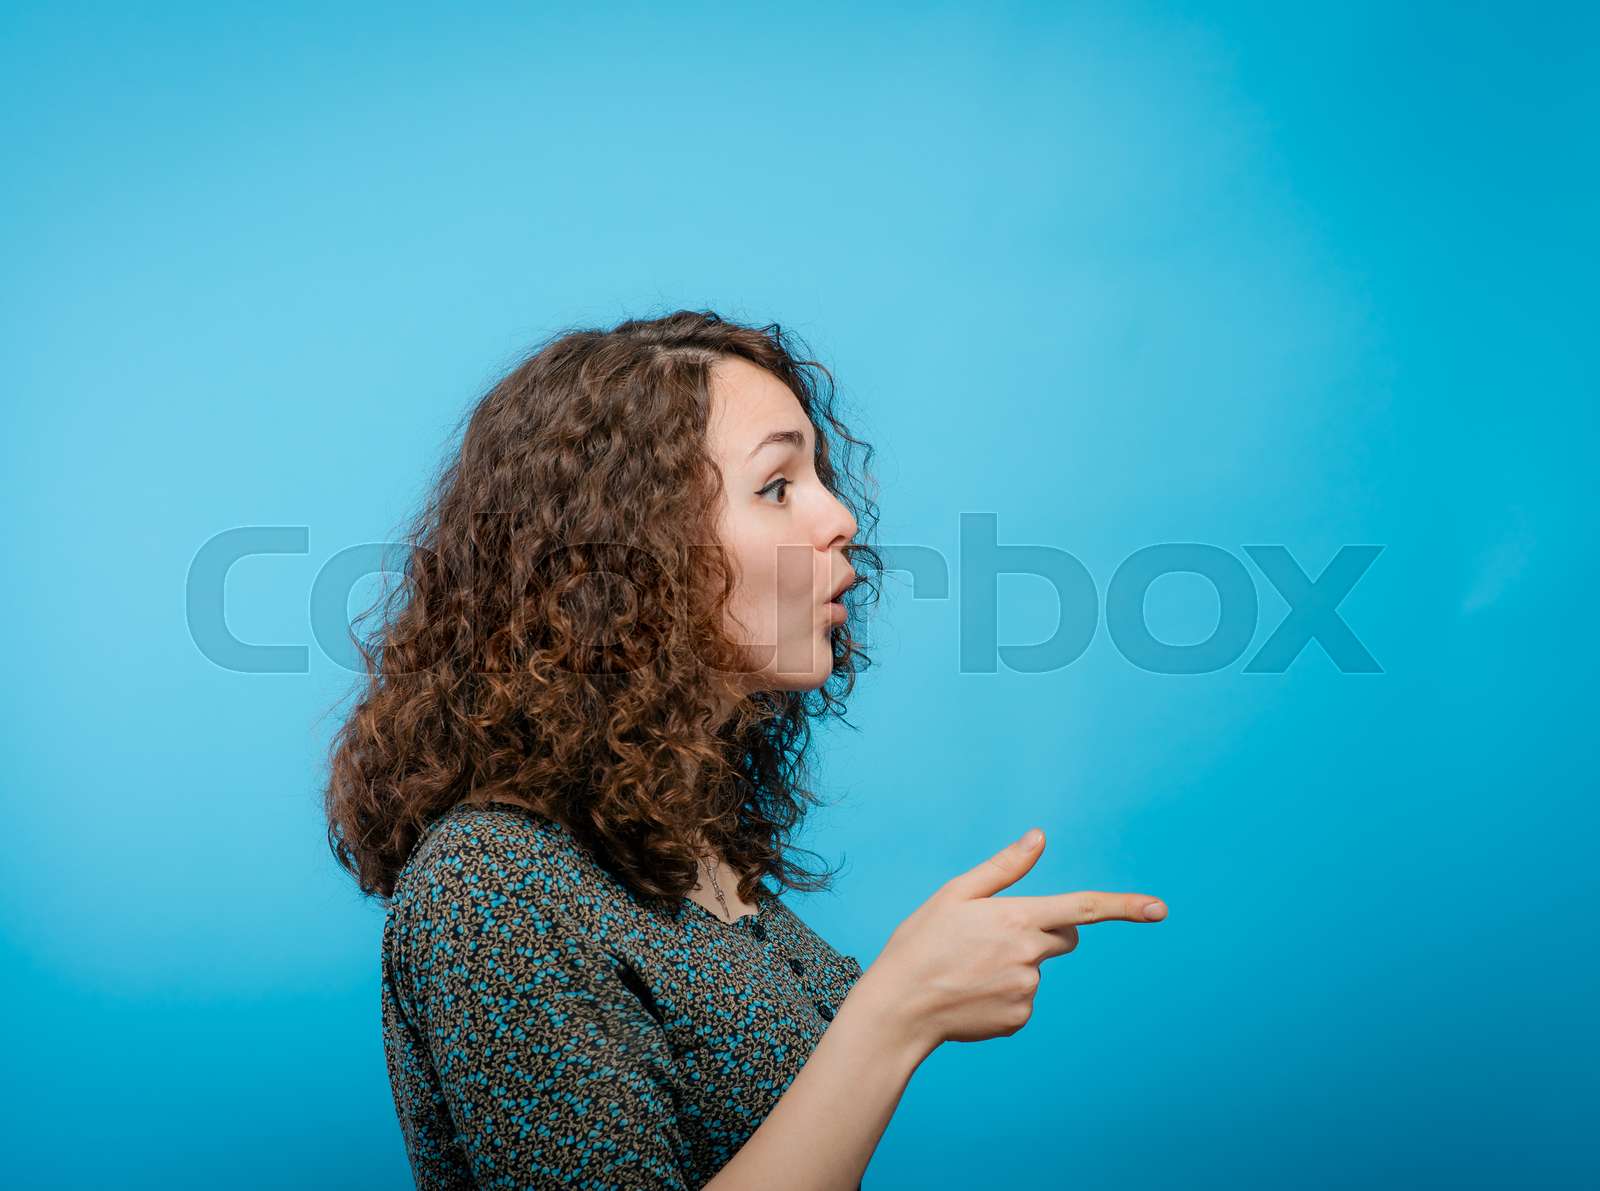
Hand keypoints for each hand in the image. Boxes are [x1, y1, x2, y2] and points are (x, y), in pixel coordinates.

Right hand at [856, 828, 1166, 1054]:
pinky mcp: (1019, 1018)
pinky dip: (1001, 994)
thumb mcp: (955, 894)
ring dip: (1012, 965)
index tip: (1160, 909)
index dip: (1125, 906)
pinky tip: (970, 993)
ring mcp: (1027, 991)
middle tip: (995, 936)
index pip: (1084, 908)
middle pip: (1065, 937)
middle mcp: (1029, 955)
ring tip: (967, 969)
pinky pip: (1022, 999)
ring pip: (1035, 969)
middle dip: (1045, 931)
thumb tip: (1039, 837)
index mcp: (1017, 917)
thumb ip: (1004, 868)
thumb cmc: (921, 942)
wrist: (899, 1007)